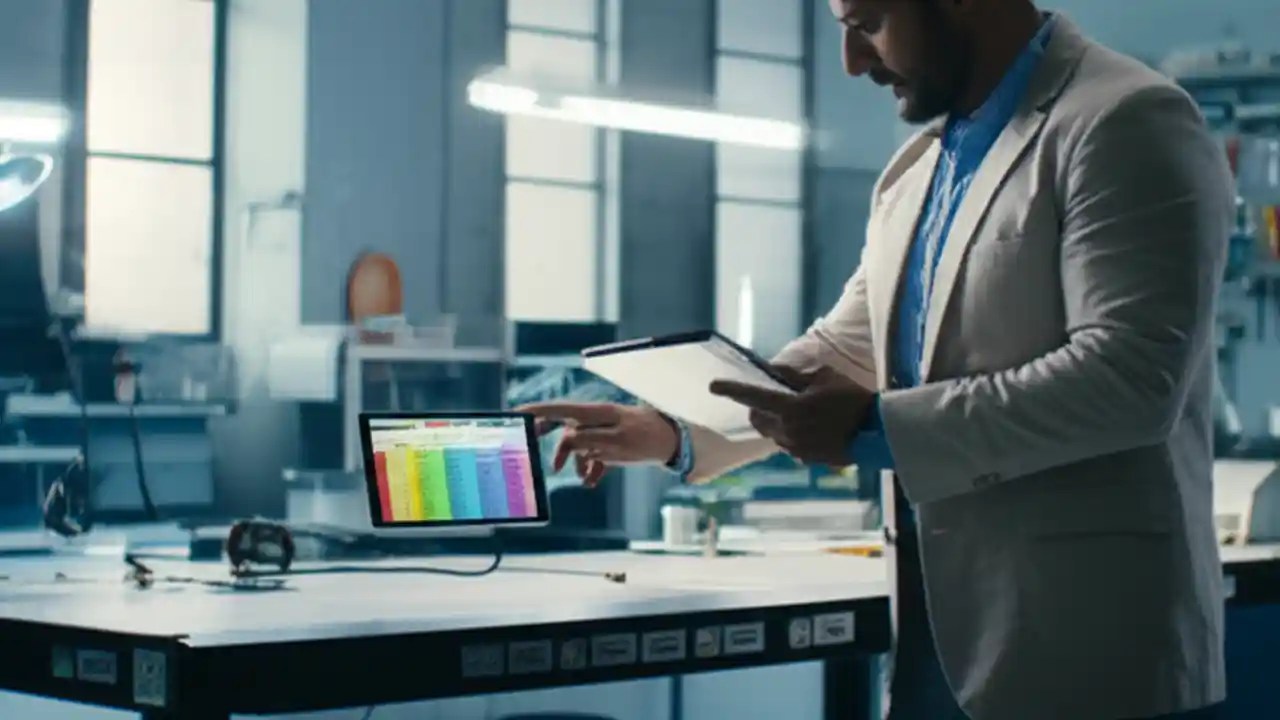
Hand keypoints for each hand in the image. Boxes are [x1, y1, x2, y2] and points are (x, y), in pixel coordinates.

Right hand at [515, 402, 680, 487]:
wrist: (673, 442)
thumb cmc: (645, 439)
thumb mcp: (616, 442)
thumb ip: (588, 439)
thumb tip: (565, 440)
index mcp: (595, 413)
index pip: (559, 410)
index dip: (536, 412)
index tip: (516, 414)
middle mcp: (596, 419)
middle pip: (564, 425)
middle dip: (552, 440)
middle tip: (535, 448)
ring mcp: (603, 430)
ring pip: (579, 444)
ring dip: (576, 461)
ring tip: (581, 478)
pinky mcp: (611, 442)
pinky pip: (593, 453)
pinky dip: (591, 467)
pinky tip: (592, 481)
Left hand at [709, 365, 874, 466]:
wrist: (877, 432)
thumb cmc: (853, 399)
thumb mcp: (824, 377)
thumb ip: (795, 376)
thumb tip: (776, 373)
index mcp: (790, 409)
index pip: (753, 397)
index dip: (731, 390)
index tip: (714, 385)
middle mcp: (788, 431)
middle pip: (757, 420)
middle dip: (757, 410)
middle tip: (772, 400)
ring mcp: (796, 448)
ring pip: (772, 434)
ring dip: (776, 422)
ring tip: (800, 412)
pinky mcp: (807, 459)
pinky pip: (789, 445)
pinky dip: (791, 434)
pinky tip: (812, 427)